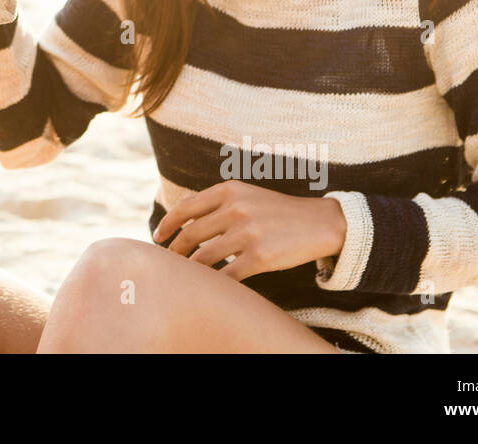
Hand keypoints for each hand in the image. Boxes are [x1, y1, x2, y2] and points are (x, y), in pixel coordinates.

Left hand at [152, 181, 347, 281]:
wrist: (320, 223)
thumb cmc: (278, 211)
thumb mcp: (247, 195)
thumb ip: (216, 201)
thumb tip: (183, 209)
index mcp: (229, 191)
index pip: (186, 207)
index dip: (168, 224)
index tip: (157, 236)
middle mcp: (235, 209)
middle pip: (192, 234)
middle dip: (176, 250)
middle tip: (169, 260)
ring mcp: (247, 233)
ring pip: (205, 257)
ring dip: (192, 269)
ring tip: (186, 275)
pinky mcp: (260, 256)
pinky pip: (227, 275)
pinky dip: (215, 282)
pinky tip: (210, 286)